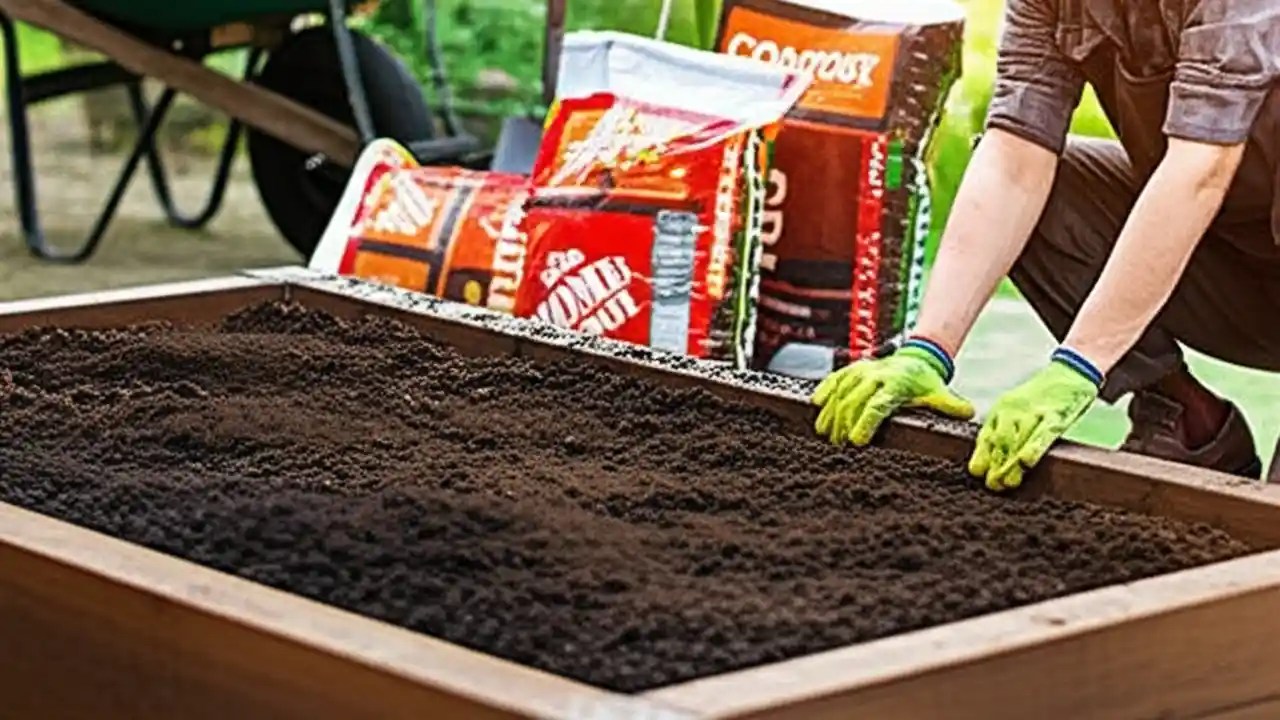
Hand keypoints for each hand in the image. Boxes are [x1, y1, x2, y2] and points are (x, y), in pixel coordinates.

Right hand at [812, 347, 973, 445]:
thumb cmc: (925, 382)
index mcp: (896, 385)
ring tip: (825, 434)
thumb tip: (968, 412)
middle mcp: (876, 376)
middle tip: (838, 446)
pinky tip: (817, 407)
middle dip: (844, 424)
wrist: (915, 357)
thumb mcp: (938, 392)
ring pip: (840, 392)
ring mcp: (862, 371)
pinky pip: (834, 379)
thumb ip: (950, 404)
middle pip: (854, 401)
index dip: (865, 423)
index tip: (856, 441)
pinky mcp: (852, 369)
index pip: (877, 406)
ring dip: (831, 414)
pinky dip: (824, 392)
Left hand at [969, 362, 1098, 491]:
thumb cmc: (1042, 397)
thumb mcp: (1016, 408)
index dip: (981, 456)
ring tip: (1006, 483)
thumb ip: (1004, 429)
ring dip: (1010, 464)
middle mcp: (1014, 410)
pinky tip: (1027, 463)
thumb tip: (991, 460)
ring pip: (1017, 441)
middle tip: (992, 485)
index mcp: (1001, 408)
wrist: (1070, 371)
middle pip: (999, 441)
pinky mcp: (1055, 416)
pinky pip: (1042, 434)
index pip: (986, 435)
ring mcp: (1034, 413)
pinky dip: (1033, 449)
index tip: (977, 473)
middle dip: (994, 465)